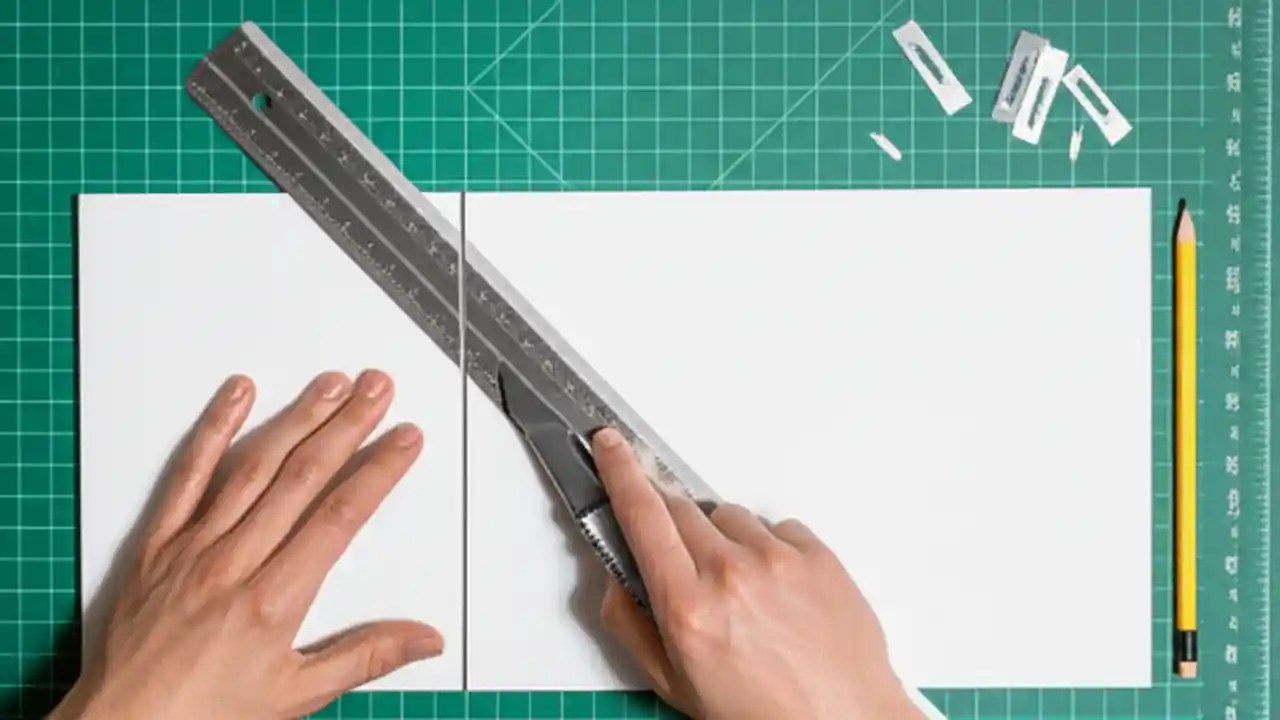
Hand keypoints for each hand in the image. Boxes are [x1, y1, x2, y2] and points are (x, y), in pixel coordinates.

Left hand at [51, 371, 442, 719]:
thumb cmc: (203, 717)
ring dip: (297, 419)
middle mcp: (234, 562)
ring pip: (254, 467)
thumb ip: (364, 657)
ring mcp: (193, 546)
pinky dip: (213, 431)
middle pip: (303, 477)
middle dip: (347, 426)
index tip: (403, 439)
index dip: (379, 470)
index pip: (340, 516)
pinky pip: (187, 475)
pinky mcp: (157, 543)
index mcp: (273, 600)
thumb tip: (423, 639)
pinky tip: (236, 397)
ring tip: (329, 385)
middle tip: (377, 390)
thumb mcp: (296, 696)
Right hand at [591, 428, 921, 719]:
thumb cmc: (763, 714)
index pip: (643, 516)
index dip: (621, 471)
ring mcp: (778, 560)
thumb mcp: (674, 684)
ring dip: (724, 542)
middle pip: (682, 508)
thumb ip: (631, 624)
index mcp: (687, 607)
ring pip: (729, 517)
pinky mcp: (817, 554)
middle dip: (671, 523)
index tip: (611, 444)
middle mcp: (730, 574)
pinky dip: (769, 551)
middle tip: (685, 562)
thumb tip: (618, 577)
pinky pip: (777, 529)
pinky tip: (776, 592)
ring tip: (742, 592)